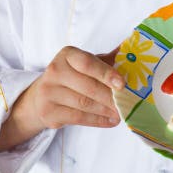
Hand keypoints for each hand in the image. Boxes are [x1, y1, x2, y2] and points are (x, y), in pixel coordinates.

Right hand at [0, 46, 123, 151]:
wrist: (41, 96)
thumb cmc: (71, 76)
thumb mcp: (86, 64)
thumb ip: (107, 60)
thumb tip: (131, 51)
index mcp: (67, 55)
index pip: (87, 63)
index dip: (106, 73)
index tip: (122, 84)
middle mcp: (54, 71)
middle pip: (88, 86)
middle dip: (110, 97)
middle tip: (127, 104)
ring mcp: (48, 92)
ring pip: (83, 104)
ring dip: (106, 110)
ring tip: (121, 113)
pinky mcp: (48, 112)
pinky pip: (77, 118)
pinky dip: (97, 120)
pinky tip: (110, 121)